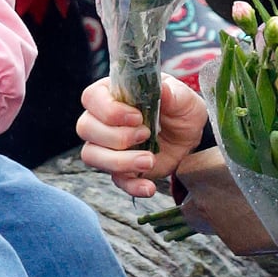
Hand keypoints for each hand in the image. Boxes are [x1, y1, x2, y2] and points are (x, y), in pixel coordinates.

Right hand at [77, 74, 205, 197]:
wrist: (191, 136)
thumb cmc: (180, 109)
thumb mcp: (183, 98)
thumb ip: (172, 94)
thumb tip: (162, 90)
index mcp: (113, 94)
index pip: (91, 98)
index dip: (109, 110)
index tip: (137, 117)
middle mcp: (103, 120)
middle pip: (85, 128)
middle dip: (116, 136)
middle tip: (146, 134)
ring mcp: (108, 147)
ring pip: (92, 155)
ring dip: (121, 161)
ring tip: (149, 160)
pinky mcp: (121, 169)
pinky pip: (116, 180)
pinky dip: (132, 186)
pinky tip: (150, 187)